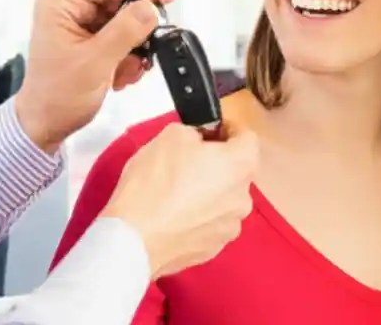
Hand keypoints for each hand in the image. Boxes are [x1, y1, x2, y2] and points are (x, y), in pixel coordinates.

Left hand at [13, 0, 174, 153]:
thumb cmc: (60, 95)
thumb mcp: (95, 62)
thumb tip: (152, 7)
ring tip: (131, 69)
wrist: (45, 125)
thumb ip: (125, 31)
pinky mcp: (88, 40)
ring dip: (134, 45)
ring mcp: (79, 24)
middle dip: (137, 26)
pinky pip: (119, 36)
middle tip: (153, 45)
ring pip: (122, 20)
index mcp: (61, 2)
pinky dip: (127, 55)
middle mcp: (69, 7)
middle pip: (117, 0)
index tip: (167, 2)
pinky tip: (122, 76)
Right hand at [101, 123, 258, 278]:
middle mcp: (244, 199)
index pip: (247, 138)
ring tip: (178, 193)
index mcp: (241, 166)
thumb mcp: (171, 136)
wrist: (133, 240)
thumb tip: (199, 142)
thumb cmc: (155, 181)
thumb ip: (194, 132)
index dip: (228, 129)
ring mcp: (230, 228)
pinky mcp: (212, 250)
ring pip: (224, 200)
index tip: (207, 130)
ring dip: (209, 193)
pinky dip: (198, 218)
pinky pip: (210, 225)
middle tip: (187, 161)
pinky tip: (173, 217)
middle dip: (217, 163)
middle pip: (237, 172)